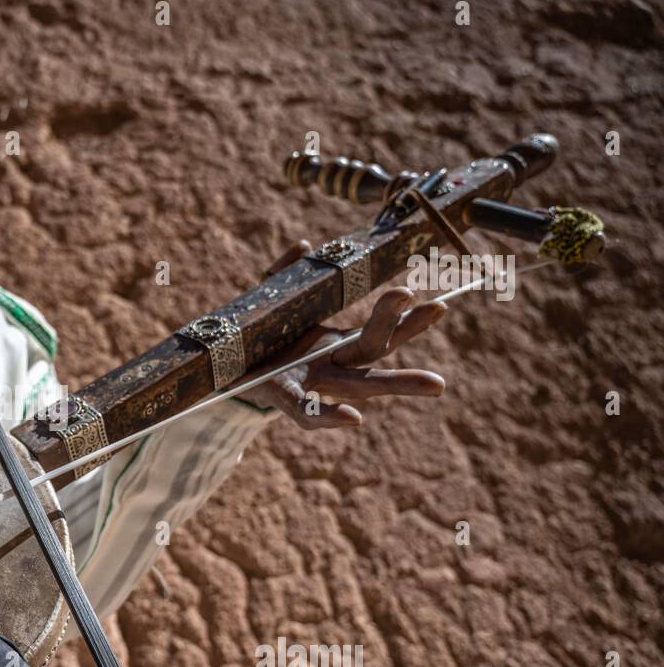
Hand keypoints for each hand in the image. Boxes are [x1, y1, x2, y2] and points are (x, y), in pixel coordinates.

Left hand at [241, 287, 445, 429]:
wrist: (225, 377)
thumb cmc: (256, 341)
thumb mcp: (269, 301)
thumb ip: (284, 274)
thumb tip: (303, 247)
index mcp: (335, 344)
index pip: (378, 331)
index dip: (406, 318)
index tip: (438, 303)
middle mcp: (332, 365)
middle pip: (375, 349)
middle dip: (407, 330)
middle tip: (440, 307)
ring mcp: (312, 383)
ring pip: (359, 385)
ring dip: (396, 383)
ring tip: (436, 383)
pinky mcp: (283, 399)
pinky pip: (308, 411)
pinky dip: (328, 415)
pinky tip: (353, 419)